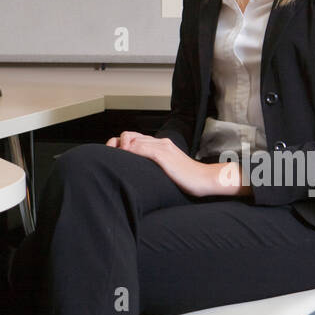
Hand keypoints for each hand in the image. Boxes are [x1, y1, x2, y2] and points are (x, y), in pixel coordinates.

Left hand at [105, 131, 240, 197]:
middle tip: (110, 157)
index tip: (114, 155)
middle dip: (115, 145)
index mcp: (162, 145)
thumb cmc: (188, 179)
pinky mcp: (164, 155)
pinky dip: (131, 152)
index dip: (120, 144)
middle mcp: (161, 142)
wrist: (205, 179)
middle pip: (129, 135)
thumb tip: (141, 172)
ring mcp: (162, 147)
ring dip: (120, 149)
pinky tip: (126, 159)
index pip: (134, 137)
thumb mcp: (168, 170)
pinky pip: (142, 148)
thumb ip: (155, 165)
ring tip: (115, 160)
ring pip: (133, 140)